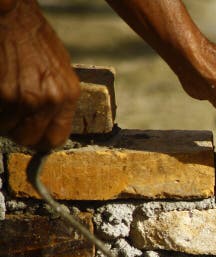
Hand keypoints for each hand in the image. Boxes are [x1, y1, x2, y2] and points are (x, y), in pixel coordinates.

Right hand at [0, 0, 79, 149]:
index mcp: (68, 96)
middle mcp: (47, 101)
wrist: (12, 16)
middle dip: (18, 131)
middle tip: (14, 116)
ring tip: (5, 96)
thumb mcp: (60, 72)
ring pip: (6, 127)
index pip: (55, 139)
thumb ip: (57, 100)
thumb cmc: (35, 40)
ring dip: (2, 117)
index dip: (41, 139)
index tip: (33, 134)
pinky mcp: (0, 92)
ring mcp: (22, 98)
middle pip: (28, 139)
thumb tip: (49, 124)